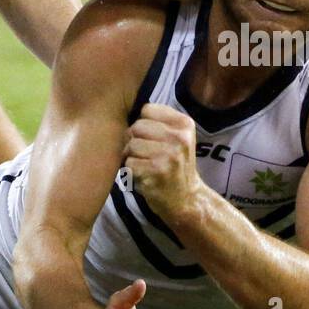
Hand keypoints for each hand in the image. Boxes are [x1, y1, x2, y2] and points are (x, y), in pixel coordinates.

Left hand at [125, 103, 202, 221]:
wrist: (186, 199)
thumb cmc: (175, 165)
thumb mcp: (177, 138)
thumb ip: (158, 121)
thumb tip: (122, 109)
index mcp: (184, 124)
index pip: (147, 109)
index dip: (143, 124)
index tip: (153, 139)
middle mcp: (179, 138)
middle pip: (136, 127)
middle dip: (135, 141)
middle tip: (148, 156)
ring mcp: (169, 155)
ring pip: (130, 145)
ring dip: (132, 158)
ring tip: (147, 166)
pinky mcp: (156, 172)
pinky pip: (129, 164)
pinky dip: (132, 173)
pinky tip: (145, 177)